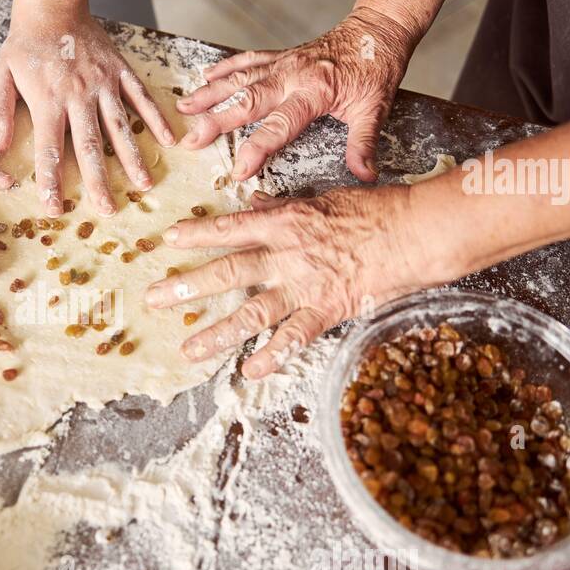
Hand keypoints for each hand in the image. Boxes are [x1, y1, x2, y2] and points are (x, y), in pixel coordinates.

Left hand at [0, 0, 175, 217]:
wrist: (53, 6)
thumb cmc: (25, 45)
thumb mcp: (0, 75)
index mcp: (48, 99)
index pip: (50, 148)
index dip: (52, 180)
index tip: (55, 207)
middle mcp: (79, 95)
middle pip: (91, 145)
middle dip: (99, 181)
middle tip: (107, 210)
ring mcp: (103, 83)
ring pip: (120, 127)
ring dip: (133, 158)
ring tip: (143, 185)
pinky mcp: (120, 71)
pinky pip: (141, 97)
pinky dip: (155, 119)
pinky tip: (168, 140)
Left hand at [144, 187, 434, 378]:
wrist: (415, 233)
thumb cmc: (375, 211)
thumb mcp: (323, 199)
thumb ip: (284, 205)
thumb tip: (254, 202)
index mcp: (285, 222)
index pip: (231, 228)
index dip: (197, 235)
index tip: (168, 241)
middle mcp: (287, 255)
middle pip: (227, 272)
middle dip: (186, 287)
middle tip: (154, 299)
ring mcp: (304, 286)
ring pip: (250, 313)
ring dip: (216, 333)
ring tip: (188, 348)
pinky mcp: (326, 311)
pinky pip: (292, 339)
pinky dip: (269, 357)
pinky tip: (248, 370)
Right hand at [176, 8, 416, 182]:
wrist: (378, 29)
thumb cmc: (376, 70)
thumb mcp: (376, 109)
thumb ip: (364, 143)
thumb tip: (365, 175)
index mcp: (315, 92)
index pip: (279, 126)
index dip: (257, 149)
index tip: (238, 170)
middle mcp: (292, 76)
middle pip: (247, 101)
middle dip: (216, 121)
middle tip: (191, 140)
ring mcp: (283, 63)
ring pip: (240, 79)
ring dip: (210, 93)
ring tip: (183, 107)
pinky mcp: (281, 55)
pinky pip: (248, 60)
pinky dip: (225, 68)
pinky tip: (204, 77)